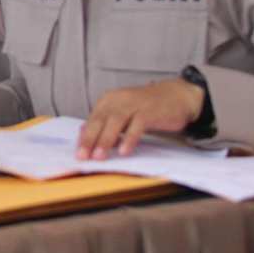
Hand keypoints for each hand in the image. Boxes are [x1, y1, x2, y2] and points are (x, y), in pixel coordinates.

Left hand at [77, 78, 205, 159]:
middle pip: (100, 120)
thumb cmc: (146, 108)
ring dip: (105, 140)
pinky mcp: (149, 111)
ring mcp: (134, 104)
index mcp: (109, 100)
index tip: (78, 153)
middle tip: (83, 156)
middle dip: (90, 139)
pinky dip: (129, 139)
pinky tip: (123, 151)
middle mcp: (118, 100)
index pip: (92, 119)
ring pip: (115, 122)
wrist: (175, 96)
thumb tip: (85, 136)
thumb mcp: (123, 113)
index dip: (84, 137)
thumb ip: (106, 124)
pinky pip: (137, 126)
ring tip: (99, 156)